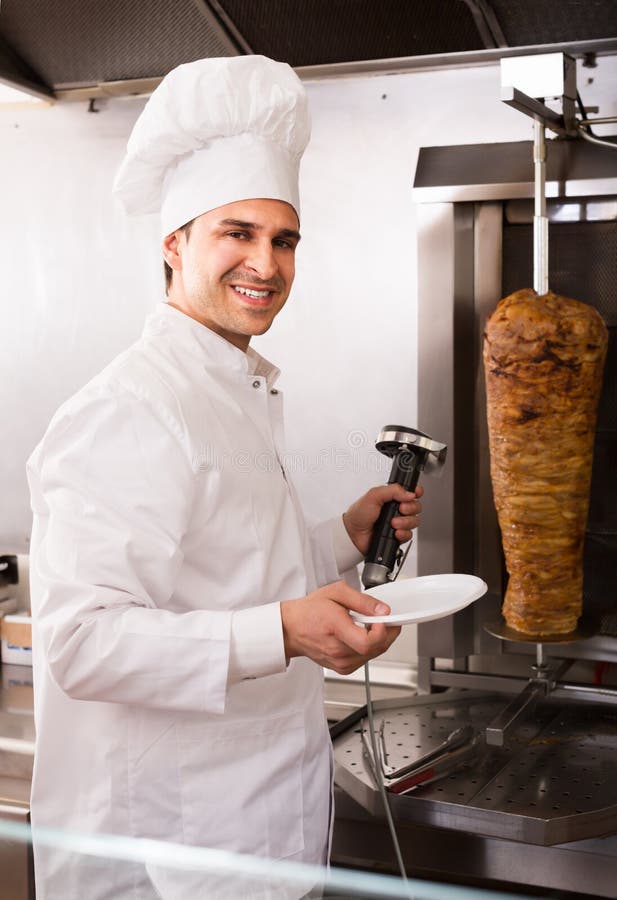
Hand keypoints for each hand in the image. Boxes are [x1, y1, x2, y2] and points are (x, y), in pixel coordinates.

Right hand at [281, 581, 400, 675]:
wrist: (292, 628)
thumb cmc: (310, 610)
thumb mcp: (336, 592)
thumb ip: (362, 600)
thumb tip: (382, 610)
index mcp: (335, 628)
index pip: (367, 642)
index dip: (382, 631)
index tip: (384, 619)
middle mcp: (338, 650)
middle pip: (375, 649)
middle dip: (387, 633)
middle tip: (385, 619)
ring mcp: (340, 662)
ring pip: (373, 655)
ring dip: (379, 640)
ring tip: (370, 625)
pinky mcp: (342, 668)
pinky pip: (366, 660)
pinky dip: (370, 648)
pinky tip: (362, 636)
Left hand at [342, 484, 422, 554]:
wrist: (352, 534)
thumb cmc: (358, 514)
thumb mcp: (373, 495)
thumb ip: (393, 490)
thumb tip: (409, 493)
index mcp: (391, 497)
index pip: (411, 491)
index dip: (416, 492)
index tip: (415, 493)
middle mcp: (396, 509)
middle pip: (416, 506)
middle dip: (410, 508)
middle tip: (400, 510)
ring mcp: (398, 522)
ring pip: (414, 521)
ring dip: (405, 522)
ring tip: (393, 523)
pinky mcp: (398, 535)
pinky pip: (409, 535)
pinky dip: (403, 534)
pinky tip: (395, 533)